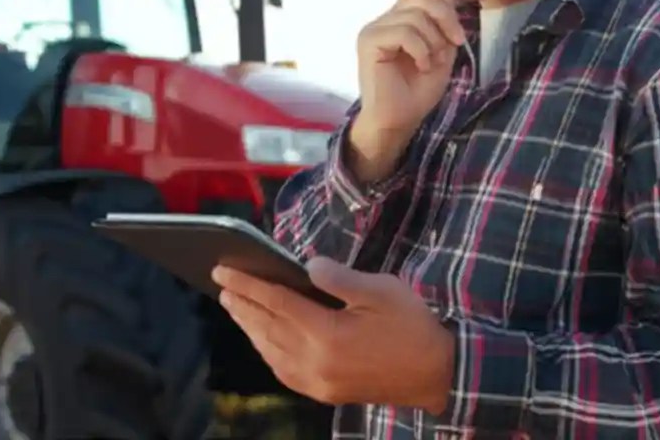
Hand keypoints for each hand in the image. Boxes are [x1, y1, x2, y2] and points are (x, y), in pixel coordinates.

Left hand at [212, 256, 454, 412]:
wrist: (438, 374)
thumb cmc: (412, 326)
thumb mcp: (380, 289)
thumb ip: (338, 278)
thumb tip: (307, 267)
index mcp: (326, 334)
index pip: (275, 302)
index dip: (247, 284)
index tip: (223, 270)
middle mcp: (315, 362)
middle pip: (266, 328)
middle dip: (242, 304)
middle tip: (221, 284)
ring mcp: (319, 382)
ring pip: (271, 351)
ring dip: (250, 327)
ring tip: (235, 307)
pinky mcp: (326, 392)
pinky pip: (284, 370)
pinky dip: (267, 351)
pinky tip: (263, 338)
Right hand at [349, 0, 463, 180]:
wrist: (399, 120)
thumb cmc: (418, 90)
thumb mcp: (441, 48)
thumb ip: (443, 17)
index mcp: (401, 18)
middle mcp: (385, 18)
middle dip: (446, 16)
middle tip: (457, 41)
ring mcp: (374, 28)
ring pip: (416, 15)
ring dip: (434, 41)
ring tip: (431, 62)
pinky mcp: (369, 40)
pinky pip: (405, 32)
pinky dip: (421, 50)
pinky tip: (421, 66)